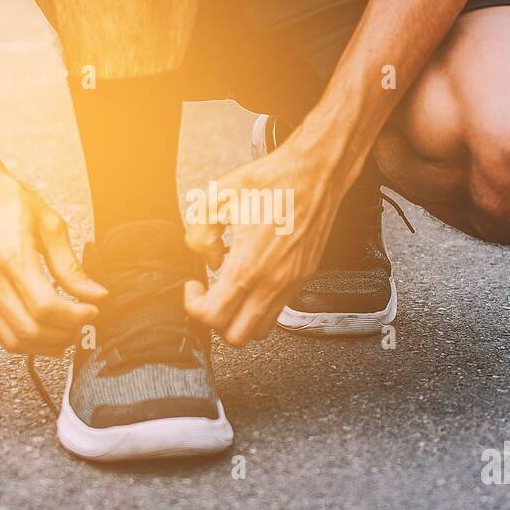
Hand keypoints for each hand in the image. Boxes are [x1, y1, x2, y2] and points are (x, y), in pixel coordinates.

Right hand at [0, 159, 106, 353]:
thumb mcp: (47, 224)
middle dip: (63, 335)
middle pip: (30, 330)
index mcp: (10, 258)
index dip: (75, 317)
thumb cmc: (3, 198)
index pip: (46, 308)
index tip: (92, 311)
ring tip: (65, 331)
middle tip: (82, 324)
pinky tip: (42, 326)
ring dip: (44, 344)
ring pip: (12, 340)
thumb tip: (95, 294)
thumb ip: (70, 266)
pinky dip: (24, 337)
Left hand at [183, 141, 345, 345]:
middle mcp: (273, 282)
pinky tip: (253, 277)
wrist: (315, 173)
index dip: (193, 305)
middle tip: (210, 295)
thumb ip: (200, 231)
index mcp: (248, 266)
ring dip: (240, 318)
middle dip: (216, 321)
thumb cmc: (273, 181)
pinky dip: (260, 305)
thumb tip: (204, 255)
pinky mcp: (303, 276)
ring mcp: (291, 282)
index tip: (193, 286)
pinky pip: (278, 309)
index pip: (212, 316)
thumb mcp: (219, 196)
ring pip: (260, 330)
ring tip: (231, 291)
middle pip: (236, 336)